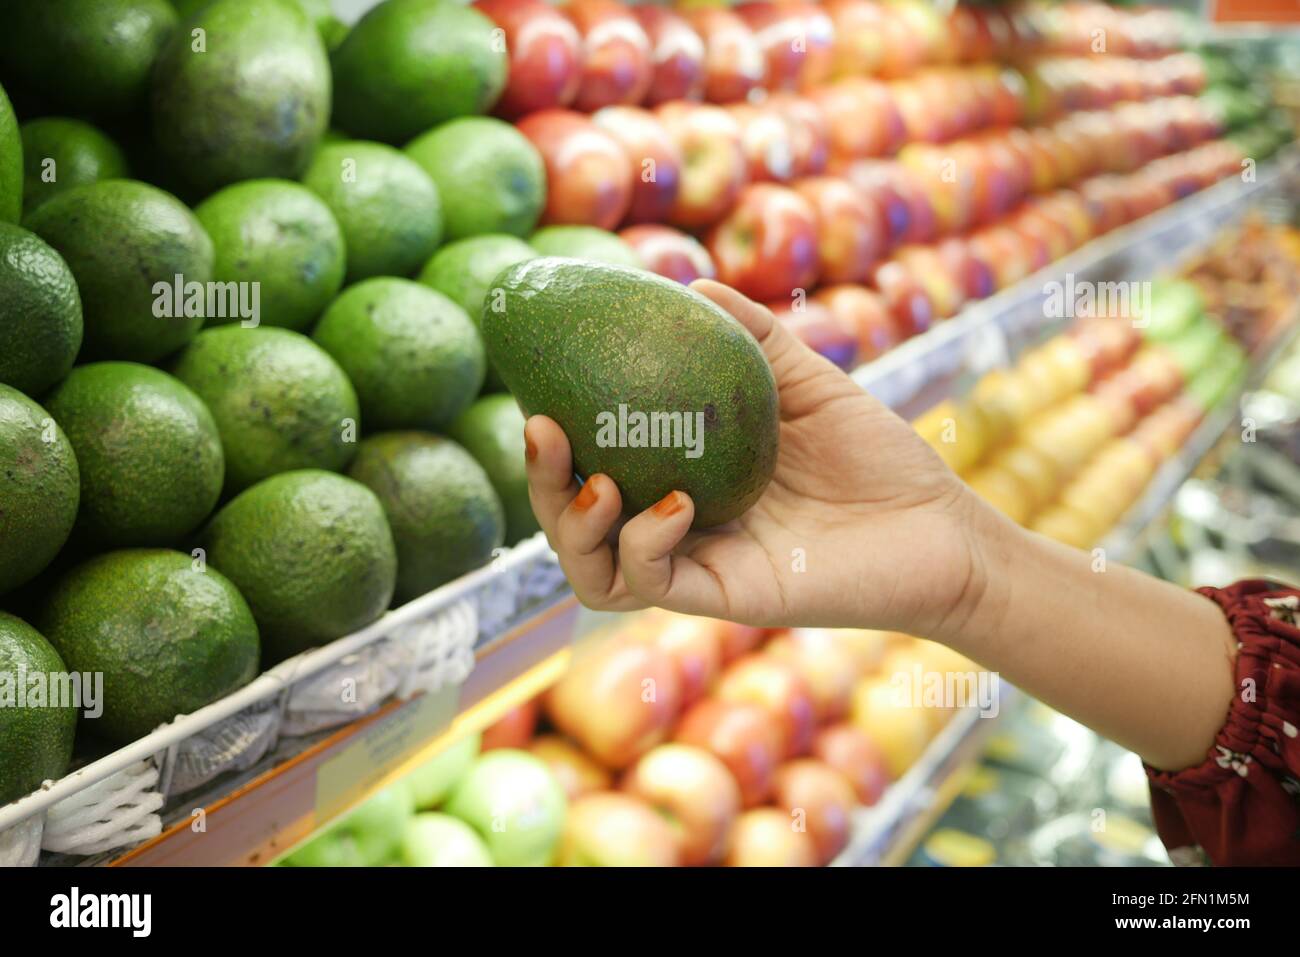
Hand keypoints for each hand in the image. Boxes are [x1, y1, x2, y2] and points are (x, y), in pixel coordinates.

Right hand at [524, 280, 999, 637]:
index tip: (539, 392)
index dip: (553, 442)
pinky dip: (648, 542)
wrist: (942, 528)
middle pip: (573, 524)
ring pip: (594, 570)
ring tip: (599, 480)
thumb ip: (753, 339)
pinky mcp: (728, 596)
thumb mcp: (807, 384)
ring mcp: (699, 565)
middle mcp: (677, 528)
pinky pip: (657, 581)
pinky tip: (679, 501)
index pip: (592, 470)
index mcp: (682, 479)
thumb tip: (694, 284)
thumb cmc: (877, 459)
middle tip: (543, 429)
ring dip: (574, 527)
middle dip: (542, 484)